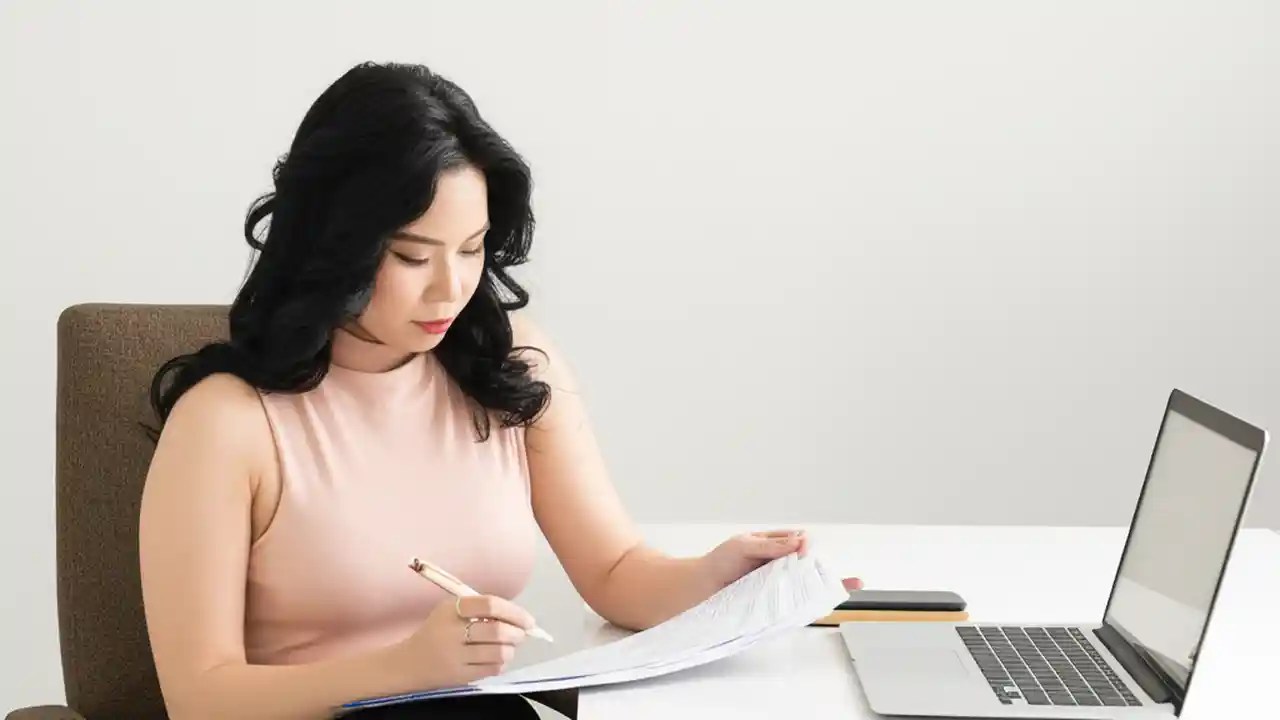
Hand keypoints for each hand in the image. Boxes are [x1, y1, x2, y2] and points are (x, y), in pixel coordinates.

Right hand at [390, 594, 535, 689]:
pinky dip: (502, 663)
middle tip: (521, 634)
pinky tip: (498, 659)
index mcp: (451, 609)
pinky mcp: (459, 676)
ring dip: (511, 650)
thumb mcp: (450, 611)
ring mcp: (455, 656)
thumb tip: (517, 616)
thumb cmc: (436, 631)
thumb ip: (479, 609)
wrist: (409, 663)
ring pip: (498, 653)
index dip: (514, 612)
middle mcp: (452, 631)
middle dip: (517, 633)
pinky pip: (491, 669)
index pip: (490, 605)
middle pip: (497, 631)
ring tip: (509, 647)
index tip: (527, 619)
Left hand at [700, 529, 864, 590]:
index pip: (801, 543)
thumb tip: (800, 541)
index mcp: (775, 546)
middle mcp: (780, 566)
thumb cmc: (720, 562)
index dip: (806, 546)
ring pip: (807, 587)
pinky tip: (826, 605)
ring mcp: (778, 586)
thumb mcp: (744, 546)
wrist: (701, 587)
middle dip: (831, 572)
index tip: (803, 549)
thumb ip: (772, 545)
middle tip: (855, 580)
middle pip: (811, 567)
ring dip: (828, 588)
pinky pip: (795, 605)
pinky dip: (811, 605)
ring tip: (852, 588)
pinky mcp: (772, 603)